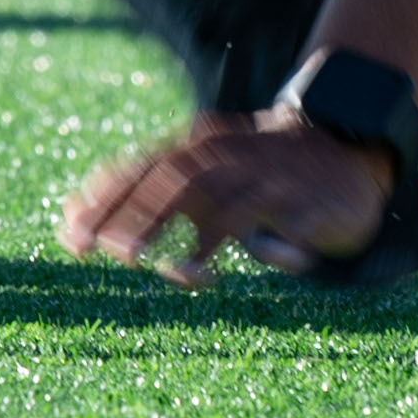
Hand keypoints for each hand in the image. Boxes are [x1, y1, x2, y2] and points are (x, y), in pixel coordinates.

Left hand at [61, 113, 395, 284]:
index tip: (71, 238)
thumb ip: (155, 196)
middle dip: (138, 215)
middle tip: (110, 254)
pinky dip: (248, 244)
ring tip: (162, 268)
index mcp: (201, 145)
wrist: (345, 152)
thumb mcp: (208, 178)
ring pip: (221, 197)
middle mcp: (230, 152)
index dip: (106, 200)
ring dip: (189, 234)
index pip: (143, 166)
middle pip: (176, 177)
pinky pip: (274, 219)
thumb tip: (74, 224)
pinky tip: (215, 272)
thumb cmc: (259, 176)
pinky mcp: (306, 197)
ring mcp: (269, 172)